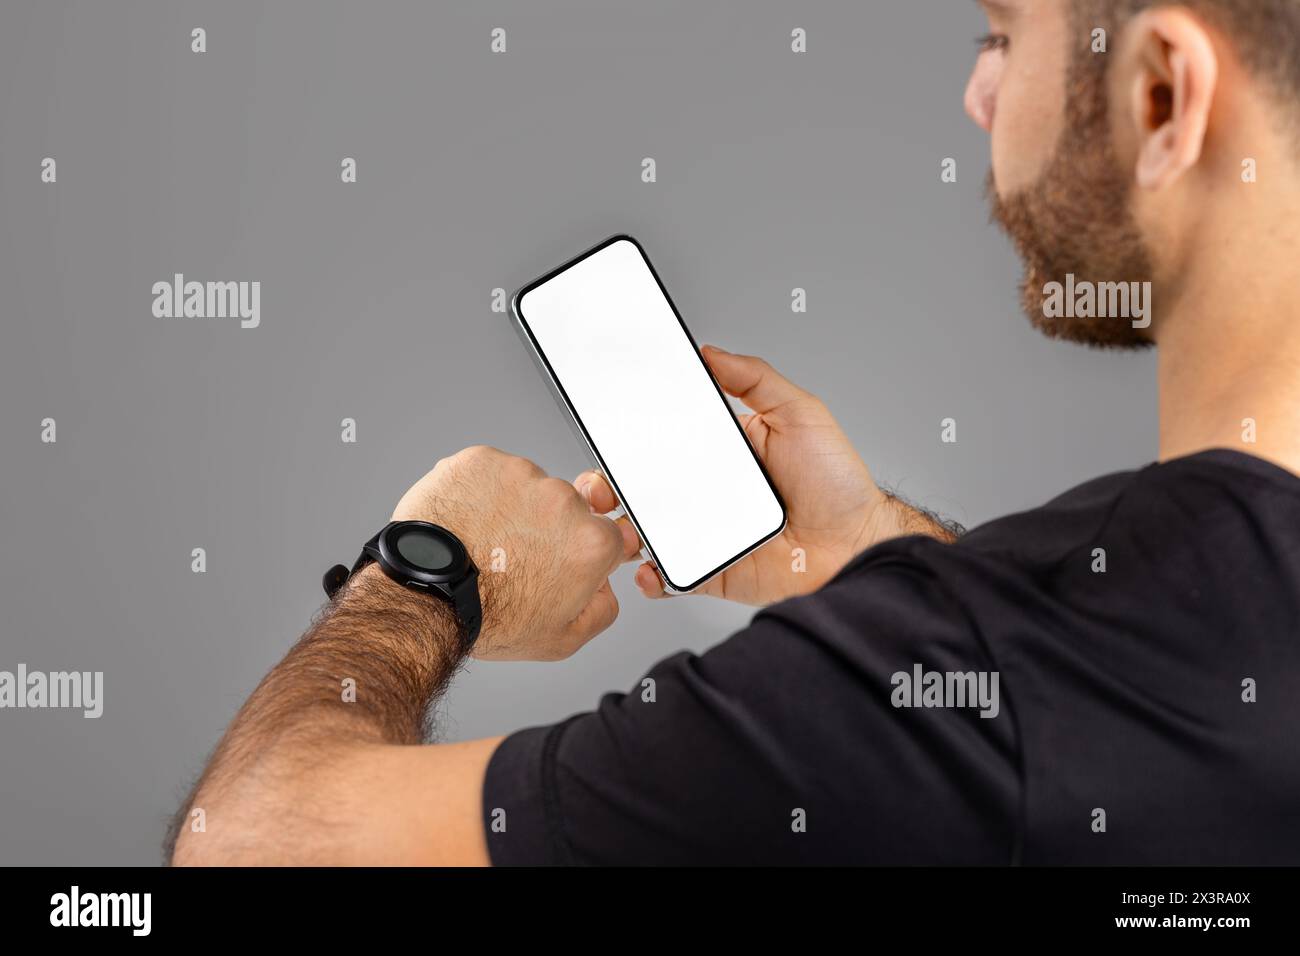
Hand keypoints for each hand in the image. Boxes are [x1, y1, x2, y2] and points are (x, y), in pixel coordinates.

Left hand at [390, 446, 641, 660]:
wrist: (426, 596)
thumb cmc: (485, 617)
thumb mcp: (561, 639)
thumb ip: (600, 609)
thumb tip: (603, 588)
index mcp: (590, 543)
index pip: (608, 534)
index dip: (583, 550)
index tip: (561, 558)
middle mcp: (562, 501)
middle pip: (566, 508)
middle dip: (548, 528)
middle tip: (515, 557)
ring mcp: (520, 476)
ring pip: (526, 486)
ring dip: (511, 508)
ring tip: (484, 542)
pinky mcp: (482, 461)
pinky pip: (489, 473)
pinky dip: (478, 492)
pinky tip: (467, 523)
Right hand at [582, 345, 927, 605]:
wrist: (858, 546)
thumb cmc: (838, 483)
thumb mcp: (799, 412)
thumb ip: (754, 379)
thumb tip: (710, 352)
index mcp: (723, 453)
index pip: (667, 440)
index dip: (635, 436)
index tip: (608, 427)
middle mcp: (709, 493)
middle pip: (646, 488)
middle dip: (611, 485)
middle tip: (596, 483)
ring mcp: (708, 534)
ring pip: (649, 531)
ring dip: (621, 528)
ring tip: (611, 523)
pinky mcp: (714, 571)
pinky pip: (673, 575)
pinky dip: (653, 575)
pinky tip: (646, 565)